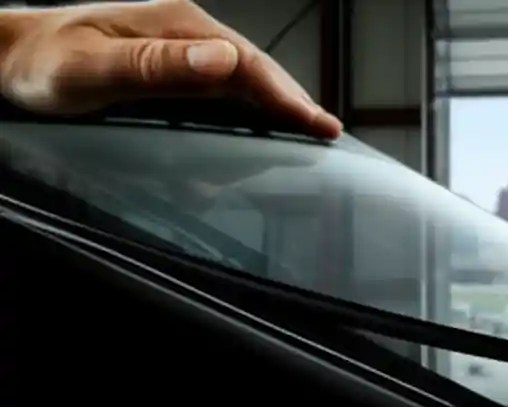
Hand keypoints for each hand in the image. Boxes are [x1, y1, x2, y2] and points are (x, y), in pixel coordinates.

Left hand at [0, 0, 340, 137]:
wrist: (5, 56)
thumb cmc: (40, 64)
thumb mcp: (93, 68)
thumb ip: (157, 66)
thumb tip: (224, 60)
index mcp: (176, 26)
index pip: (247, 62)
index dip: (287, 95)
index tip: (319, 124)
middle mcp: (182, 32)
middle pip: (253, 68)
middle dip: (293, 100)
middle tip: (328, 132)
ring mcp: (175, 48)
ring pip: (240, 77)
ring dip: (276, 103)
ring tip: (307, 128)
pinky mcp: (166, 66)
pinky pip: (218, 86)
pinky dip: (248, 105)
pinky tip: (258, 121)